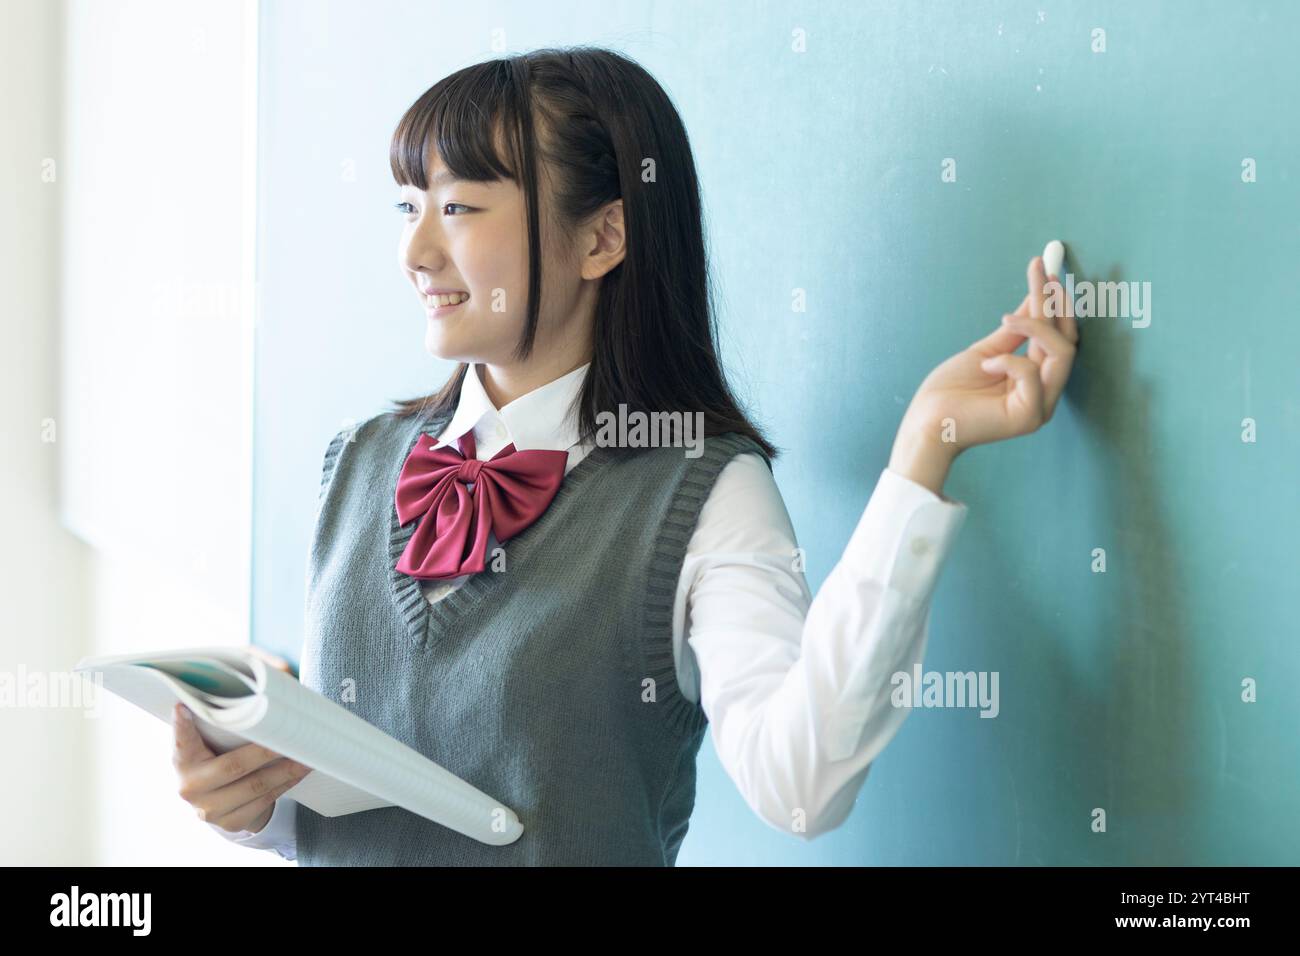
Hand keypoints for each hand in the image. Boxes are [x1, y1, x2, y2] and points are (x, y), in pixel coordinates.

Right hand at [172, 648, 313, 833]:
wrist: (218, 795)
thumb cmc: (222, 748)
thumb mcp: (219, 728)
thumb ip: (238, 695)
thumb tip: (280, 670)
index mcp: (182, 758)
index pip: (181, 739)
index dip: (181, 725)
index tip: (183, 706)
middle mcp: (190, 785)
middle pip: (233, 766)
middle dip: (267, 752)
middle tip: (291, 736)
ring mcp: (208, 809)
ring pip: (255, 787)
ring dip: (286, 770)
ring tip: (309, 755)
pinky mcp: (230, 823)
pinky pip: (264, 803)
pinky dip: (286, 785)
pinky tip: (301, 771)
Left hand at [889, 255, 1078, 493]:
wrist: (926, 421)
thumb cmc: (950, 391)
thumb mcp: (985, 351)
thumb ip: (1015, 332)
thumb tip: (1035, 300)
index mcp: (1036, 380)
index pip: (1058, 338)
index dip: (1055, 304)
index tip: (1046, 272)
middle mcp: (1045, 394)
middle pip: (1067, 342)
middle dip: (1055, 304)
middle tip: (1043, 274)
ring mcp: (1040, 407)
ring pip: (1062, 353)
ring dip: (1036, 327)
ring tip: (1004, 320)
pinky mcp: (1028, 416)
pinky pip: (1032, 373)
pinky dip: (1008, 361)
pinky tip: (986, 365)